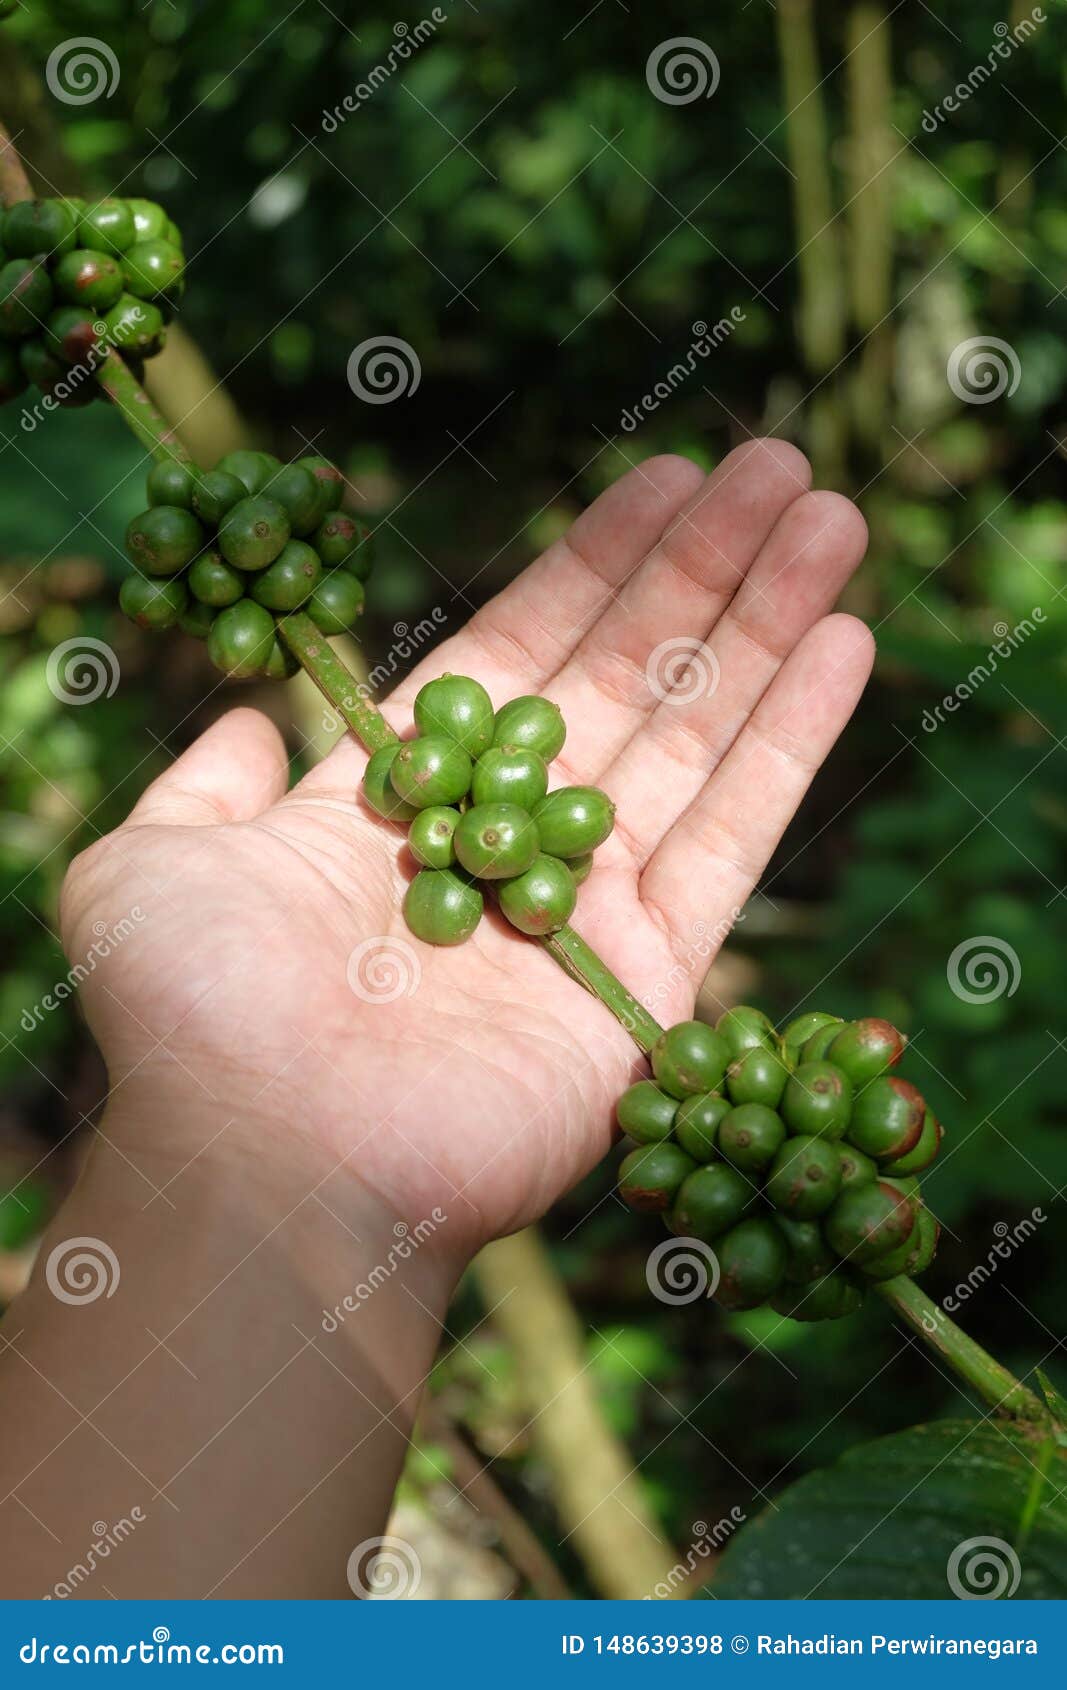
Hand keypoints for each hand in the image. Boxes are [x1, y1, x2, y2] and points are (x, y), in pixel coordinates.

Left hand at [61, 439, 871, 1262]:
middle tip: (778, 465)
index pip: (524, 650)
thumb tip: (241, 717)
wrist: (272, 1170)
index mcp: (406, 801)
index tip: (663, 475)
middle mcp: (506, 842)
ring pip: (697, 736)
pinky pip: (735, 839)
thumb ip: (206, 783)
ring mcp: (587, 911)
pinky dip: (791, 740)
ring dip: (767, 625)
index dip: (594, 563)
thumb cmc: (200, 1016)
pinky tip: (846, 642)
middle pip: (627, 677)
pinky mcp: (649, 981)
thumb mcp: (150, 866)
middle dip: (702, 570)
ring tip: (832, 519)